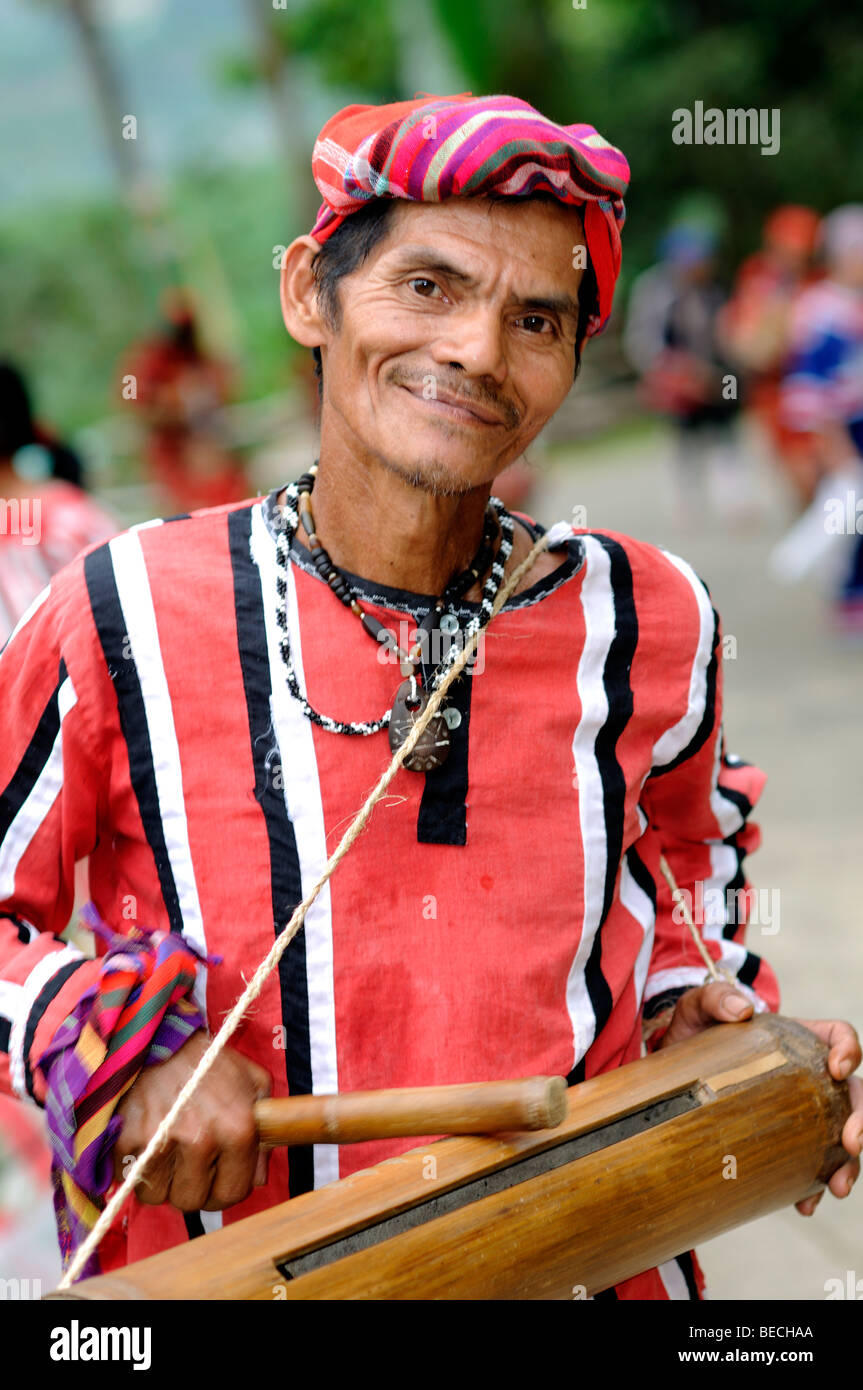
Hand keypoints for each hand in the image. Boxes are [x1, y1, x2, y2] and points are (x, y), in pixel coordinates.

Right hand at [112, 1031, 272, 1211]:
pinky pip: (128, 1179)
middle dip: (190, 1186)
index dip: (223, 1187)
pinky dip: (133, 1167)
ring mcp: (160, 1141)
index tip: (215, 1175)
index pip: (233, 1193)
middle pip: (192, 1202)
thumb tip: (258, 1178)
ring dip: (160, 1180)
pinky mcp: (126, 1140)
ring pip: (158, 1196)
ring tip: (165, 1147)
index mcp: (238, 1129)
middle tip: (187, 1160)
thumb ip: (265, 1131)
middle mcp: (201, 1139)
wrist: (159, 1035)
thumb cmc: (209, 1061)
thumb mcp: (252, 1083)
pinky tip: (143, 1139)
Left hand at [659, 986, 862, 1214]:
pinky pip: (809, 1163)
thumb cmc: (695, 1029)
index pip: (838, 1036)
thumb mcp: (698, 1006)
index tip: (838, 1070)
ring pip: (841, 1135)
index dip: (849, 1050)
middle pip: (853, 1094)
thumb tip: (742, 1010)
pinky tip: (805, 1203)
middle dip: (862, 1120)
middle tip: (852, 1144)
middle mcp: (808, 1075)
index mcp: (797, 1037)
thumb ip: (716, 997)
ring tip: (837, 1187)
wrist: (674, 1063)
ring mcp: (800, 1109)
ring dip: (848, 1163)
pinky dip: (812, 1185)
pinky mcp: (782, 1137)